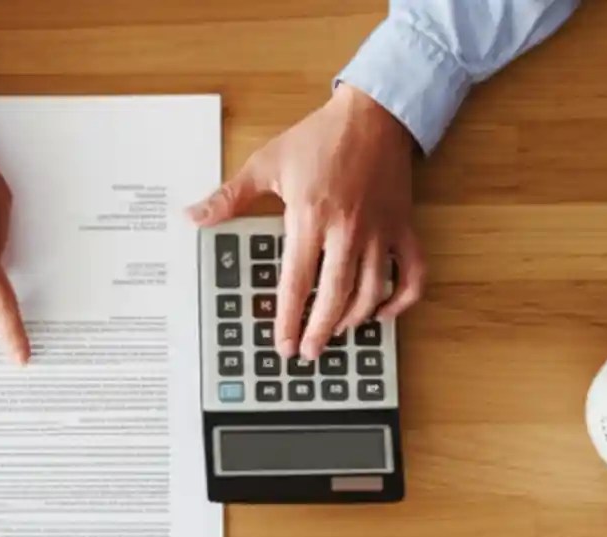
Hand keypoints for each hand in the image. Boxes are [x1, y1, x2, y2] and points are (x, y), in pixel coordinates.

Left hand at [187, 84, 425, 360]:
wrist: (373, 114)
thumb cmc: (318, 138)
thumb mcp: (266, 163)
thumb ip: (229, 197)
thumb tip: (192, 216)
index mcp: (311, 218)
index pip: (297, 282)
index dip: (289, 319)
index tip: (282, 344)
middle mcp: (348, 230)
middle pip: (336, 296)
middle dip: (319, 331)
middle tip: (307, 353)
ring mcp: (380, 230)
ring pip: (373, 290)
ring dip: (354, 318)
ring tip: (335, 334)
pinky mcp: (403, 226)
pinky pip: (413, 272)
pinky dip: (401, 298)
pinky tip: (382, 312)